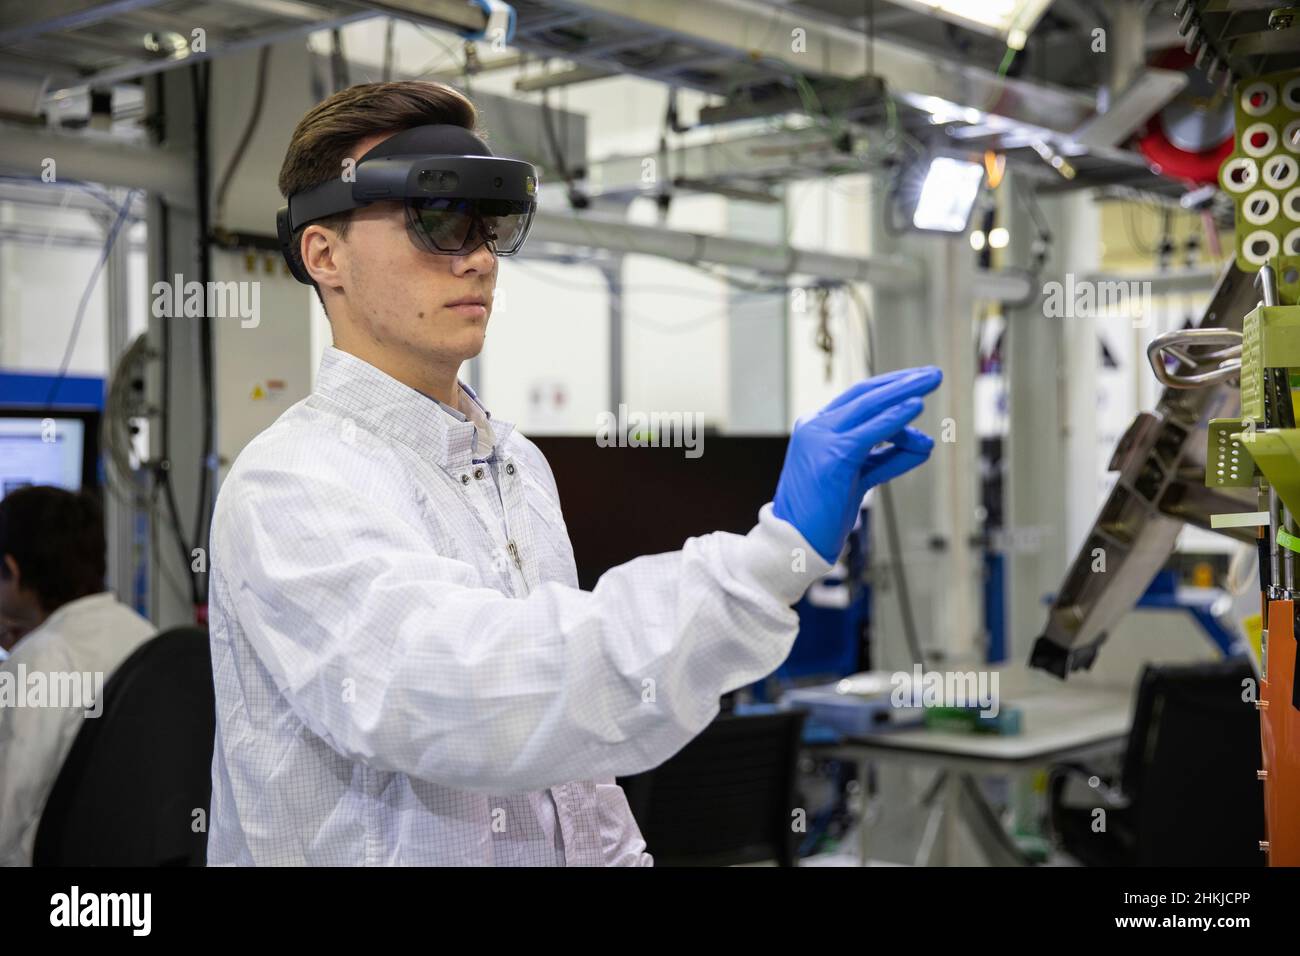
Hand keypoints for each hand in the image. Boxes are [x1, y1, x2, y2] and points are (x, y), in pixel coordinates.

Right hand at [773, 366, 941, 563]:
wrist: (793, 542)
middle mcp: (815, 427)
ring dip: (905, 391)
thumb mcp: (858, 478)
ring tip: (931, 382)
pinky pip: (872, 431)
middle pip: (865, 394)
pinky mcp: (834, 456)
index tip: (916, 382)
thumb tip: (924, 443)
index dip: (889, 386)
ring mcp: (821, 439)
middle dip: (902, 381)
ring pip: (870, 405)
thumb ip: (887, 458)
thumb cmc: (823, 514)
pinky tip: (915, 407)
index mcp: (816, 429)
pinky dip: (895, 417)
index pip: (857, 398)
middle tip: (933, 374)